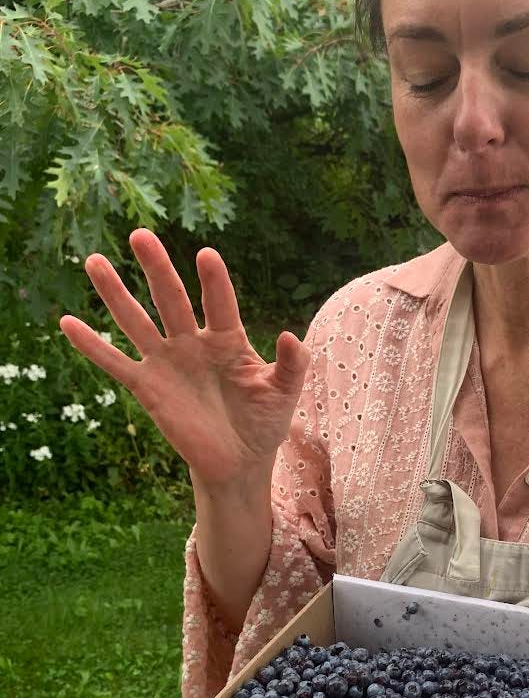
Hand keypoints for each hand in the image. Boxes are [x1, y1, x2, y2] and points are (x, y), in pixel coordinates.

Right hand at [60, 229, 309, 486]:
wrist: (239, 461)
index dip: (213, 282)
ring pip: (136, 321)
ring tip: (94, 261)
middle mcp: (193, 342)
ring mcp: (167, 362)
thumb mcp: (284, 393)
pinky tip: (68, 322)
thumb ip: (291, 364)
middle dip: (157, 268)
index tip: (207, 255)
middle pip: (171, 299)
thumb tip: (289, 336)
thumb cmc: (264, 422)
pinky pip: (115, 363)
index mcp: (228, 339)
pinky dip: (92, 345)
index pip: (219, 303)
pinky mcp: (147, 387)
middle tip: (141, 235)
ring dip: (115, 293)